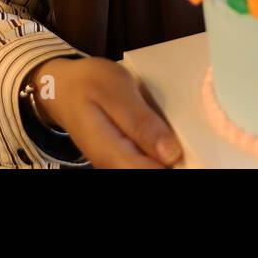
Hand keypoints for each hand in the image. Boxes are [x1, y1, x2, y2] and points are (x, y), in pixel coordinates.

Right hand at [27, 56, 183, 168]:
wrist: (61, 88)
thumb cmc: (88, 84)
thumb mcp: (115, 90)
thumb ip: (141, 122)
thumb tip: (171, 154)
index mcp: (113, 153)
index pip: (153, 173)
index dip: (180, 165)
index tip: (196, 149)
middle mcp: (115, 166)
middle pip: (156, 171)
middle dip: (180, 159)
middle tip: (191, 136)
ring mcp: (119, 164)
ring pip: (155, 166)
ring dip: (174, 154)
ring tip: (183, 131)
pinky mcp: (124, 157)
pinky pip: (149, 160)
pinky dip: (164, 149)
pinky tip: (171, 132)